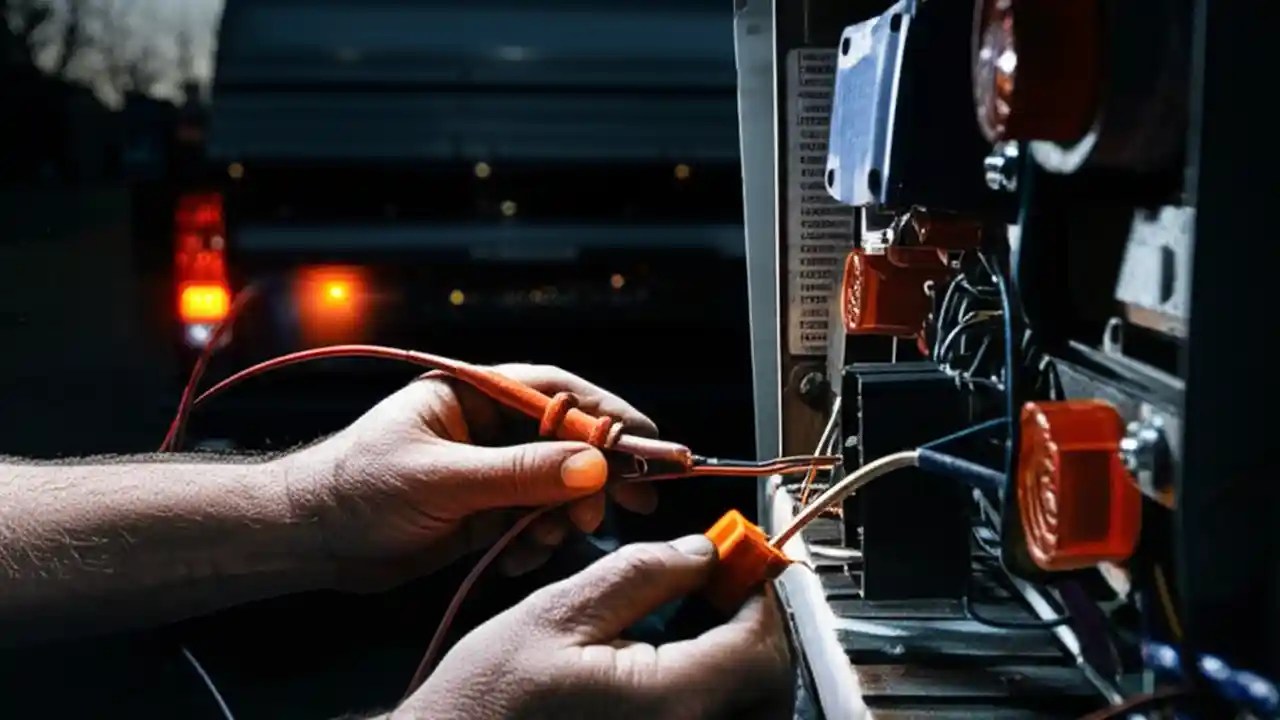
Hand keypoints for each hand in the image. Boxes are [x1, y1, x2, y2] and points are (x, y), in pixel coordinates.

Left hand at [285, 364, 660, 589]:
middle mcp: (489, 429)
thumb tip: (593, 466)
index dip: (609, 414)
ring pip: (557, 486)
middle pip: (569, 441)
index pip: (558, 393)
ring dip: (568, 513)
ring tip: (560, 536)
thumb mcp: (441, 478)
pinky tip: (523, 555)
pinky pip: (535, 521)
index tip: (651, 443)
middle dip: (600, 472)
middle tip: (638, 502)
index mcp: (475, 394)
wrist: (310, 540)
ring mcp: (490, 472)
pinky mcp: (486, 513)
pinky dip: (540, 540)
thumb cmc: (357, 488)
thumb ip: (518, 473)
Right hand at [397, 536, 793, 719]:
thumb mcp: (557, 616)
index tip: (738, 563)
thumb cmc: (486, 703)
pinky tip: (677, 668)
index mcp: (669, 702)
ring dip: (742, 667)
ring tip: (699, 627)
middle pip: (768, 687)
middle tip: (719, 592)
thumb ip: (637, 577)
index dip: (757, 595)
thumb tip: (699, 552)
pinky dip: (717, 696)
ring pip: (750, 711)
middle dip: (755, 632)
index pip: (759, 646)